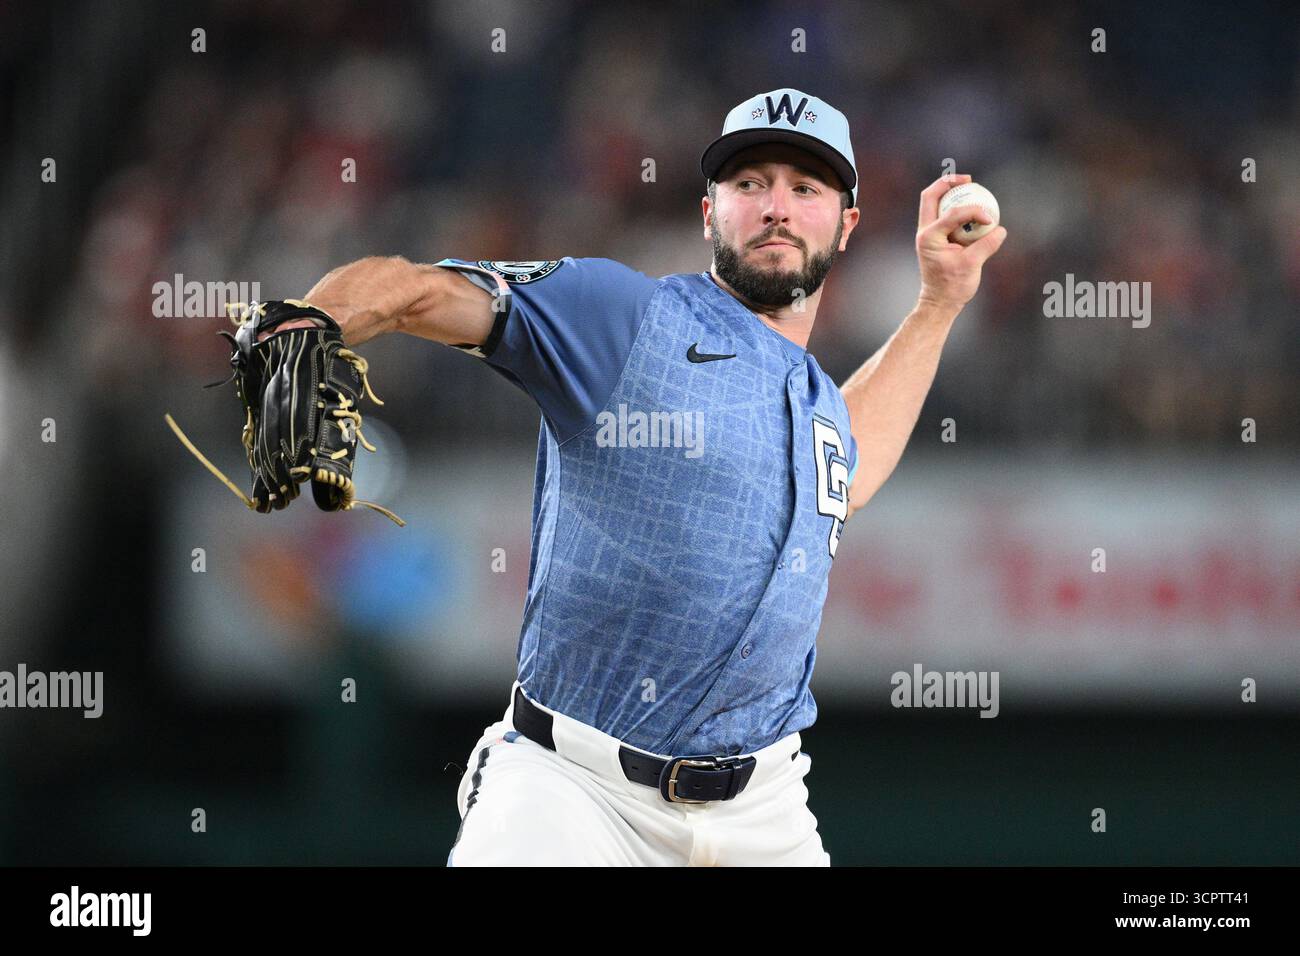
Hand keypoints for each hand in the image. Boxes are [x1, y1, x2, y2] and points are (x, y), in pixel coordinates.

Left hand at [914, 173, 1006, 312]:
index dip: (974, 210)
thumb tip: (1000, 229)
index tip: (990, 218)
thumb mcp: (972, 266)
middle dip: (948, 183)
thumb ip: (986, 245)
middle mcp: (924, 231)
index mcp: (929, 237)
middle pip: (930, 196)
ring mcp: (928, 233)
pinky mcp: (935, 237)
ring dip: (950, 192)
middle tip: (968, 179)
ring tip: (971, 186)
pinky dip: (956, 207)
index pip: (952, 213)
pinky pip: (944, 214)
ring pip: (934, 202)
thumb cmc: (952, 287)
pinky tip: (973, 205)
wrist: (939, 302)